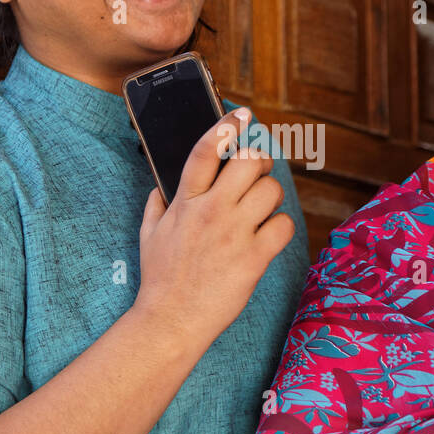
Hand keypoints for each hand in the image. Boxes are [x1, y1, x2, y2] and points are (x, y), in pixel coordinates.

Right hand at [135, 107, 295, 349]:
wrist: (171, 320)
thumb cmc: (160, 278)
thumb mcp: (149, 234)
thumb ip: (157, 203)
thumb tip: (162, 184)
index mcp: (184, 201)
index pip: (206, 150)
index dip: (227, 126)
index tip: (242, 114)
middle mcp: (211, 211)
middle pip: (249, 162)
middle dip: (260, 159)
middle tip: (259, 170)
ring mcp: (235, 234)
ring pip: (271, 190)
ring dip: (270, 196)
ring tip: (261, 209)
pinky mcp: (255, 258)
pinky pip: (284, 225)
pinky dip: (281, 227)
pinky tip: (269, 235)